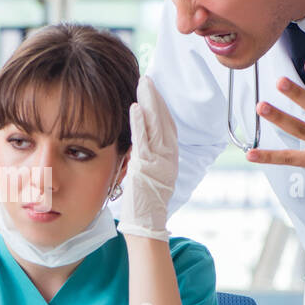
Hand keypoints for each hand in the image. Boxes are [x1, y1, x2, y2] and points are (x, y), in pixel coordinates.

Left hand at [118, 76, 178, 240]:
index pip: (168, 128)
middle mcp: (168, 157)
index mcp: (170, 159)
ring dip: (149, 103)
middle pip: (164, 121)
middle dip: (156, 99)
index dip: (162, 108)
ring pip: (156, 126)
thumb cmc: (143, 204)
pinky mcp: (145, 166)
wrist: (146, 225)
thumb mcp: (148, 175)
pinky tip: (134, 107)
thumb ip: (146, 158)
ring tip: (143, 84)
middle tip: (148, 79)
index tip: (155, 92)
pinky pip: (143, 141)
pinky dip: (139, 123)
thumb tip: (139, 145)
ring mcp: (159, 161)